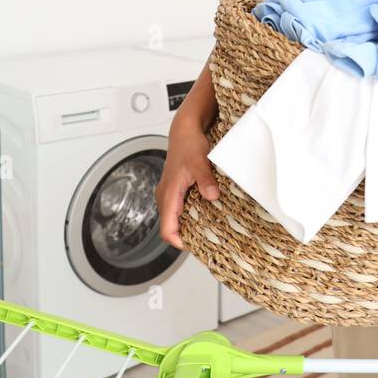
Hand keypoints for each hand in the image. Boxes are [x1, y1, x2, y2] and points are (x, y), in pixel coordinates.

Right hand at [155, 118, 220, 249]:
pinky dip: (188, 215)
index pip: (167, 229)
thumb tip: (212, 196)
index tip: (194, 246)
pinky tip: (204, 212)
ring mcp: (168, 194)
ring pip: (173, 218)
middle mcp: (165, 196)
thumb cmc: (189, 145)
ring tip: (207, 229)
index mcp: (169, 194)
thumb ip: (205, 180)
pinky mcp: (173, 190)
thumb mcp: (200, 162)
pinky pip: (177, 209)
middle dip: (185, 236)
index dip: (178, 242)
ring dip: (186, 226)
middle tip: (207, 240)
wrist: (184, 131)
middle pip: (170, 227)